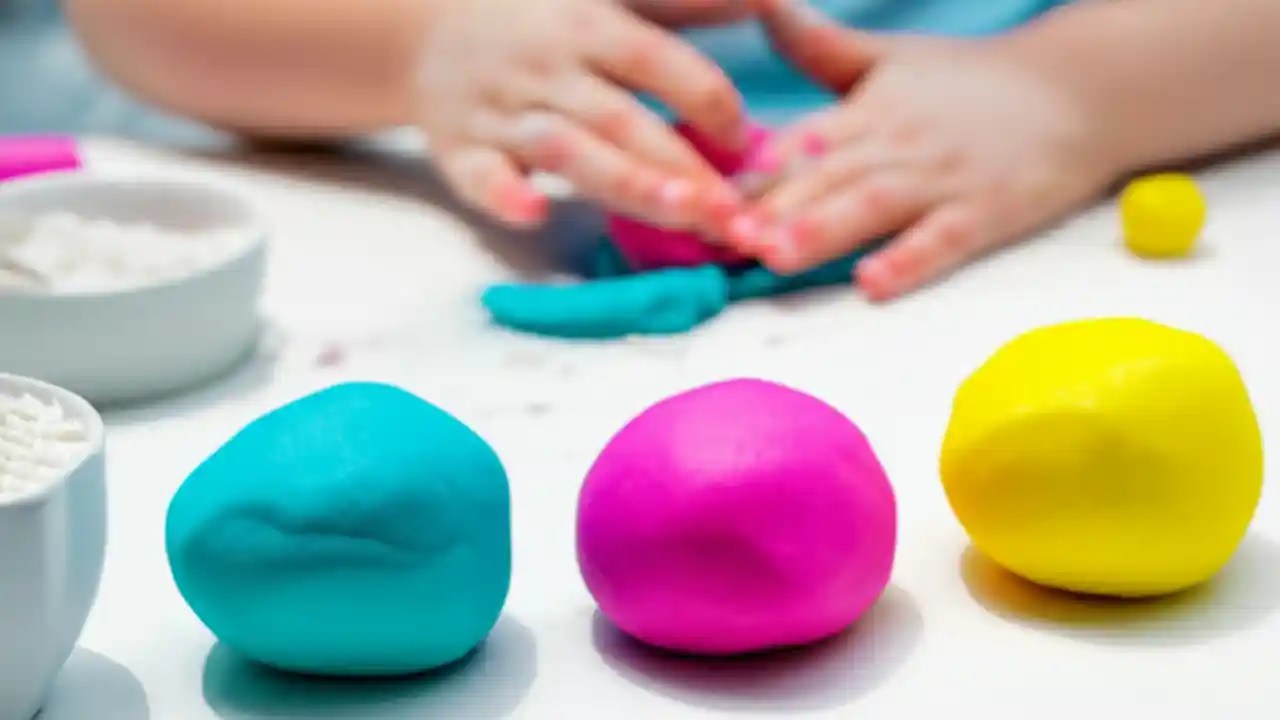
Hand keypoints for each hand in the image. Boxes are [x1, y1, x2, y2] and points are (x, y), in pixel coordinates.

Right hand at [417, 0, 749, 232]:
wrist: (424, 30)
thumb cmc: (535, 17)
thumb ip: (683, 2)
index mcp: (588, 24)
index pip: (658, 62)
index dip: (708, 102)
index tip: (750, 145)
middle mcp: (548, 67)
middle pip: (623, 119)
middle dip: (684, 167)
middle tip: (737, 215)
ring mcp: (503, 110)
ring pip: (569, 152)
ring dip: (625, 184)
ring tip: (680, 216)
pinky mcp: (461, 149)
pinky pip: (479, 174)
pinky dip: (504, 193)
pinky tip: (534, 212)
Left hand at [730, 0, 1117, 300]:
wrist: (1079, 89)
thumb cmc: (971, 83)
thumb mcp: (888, 58)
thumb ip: (816, 46)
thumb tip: (759, 8)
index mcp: (863, 111)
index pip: (790, 146)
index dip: (739, 176)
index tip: (688, 198)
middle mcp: (894, 143)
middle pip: (820, 179)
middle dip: (763, 209)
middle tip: (711, 235)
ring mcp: (940, 179)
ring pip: (871, 205)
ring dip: (820, 229)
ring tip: (771, 254)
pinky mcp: (987, 212)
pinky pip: (943, 240)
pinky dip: (909, 261)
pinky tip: (873, 284)